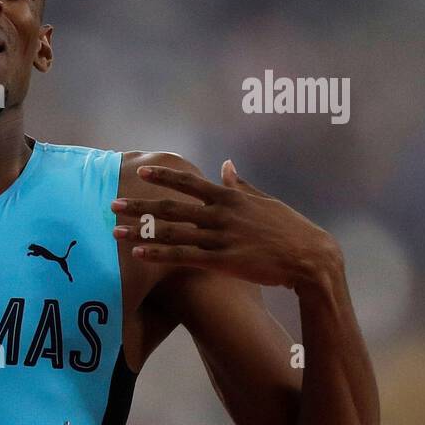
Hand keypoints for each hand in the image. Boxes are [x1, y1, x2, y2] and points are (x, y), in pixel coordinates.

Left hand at [111, 160, 341, 289]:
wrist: (311, 258)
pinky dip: (160, 254)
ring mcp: (221, 238)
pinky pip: (184, 257)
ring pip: (172, 233)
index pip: (191, 183)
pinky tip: (138, 253)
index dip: (165, 176)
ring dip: (140, 231)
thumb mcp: (264, 201)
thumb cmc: (289, 229)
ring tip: (114, 230)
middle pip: (172, 208)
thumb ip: (239, 184)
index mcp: (231, 198)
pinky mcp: (223, 261)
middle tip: (113, 203)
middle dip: (140, 205)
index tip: (142, 170)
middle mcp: (222, 215)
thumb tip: (225, 164)